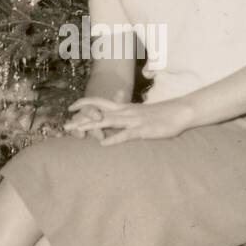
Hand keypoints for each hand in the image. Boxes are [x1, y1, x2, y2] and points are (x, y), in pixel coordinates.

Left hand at [66, 97, 193, 146]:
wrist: (180, 111)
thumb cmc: (160, 114)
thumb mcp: (140, 110)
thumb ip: (127, 110)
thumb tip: (116, 108)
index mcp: (124, 107)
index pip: (100, 102)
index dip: (84, 103)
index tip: (70, 107)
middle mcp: (125, 112)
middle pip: (98, 113)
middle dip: (81, 119)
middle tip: (65, 126)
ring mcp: (134, 120)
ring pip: (108, 122)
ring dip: (91, 127)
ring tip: (76, 131)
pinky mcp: (143, 130)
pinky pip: (126, 134)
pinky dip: (114, 139)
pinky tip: (104, 144)